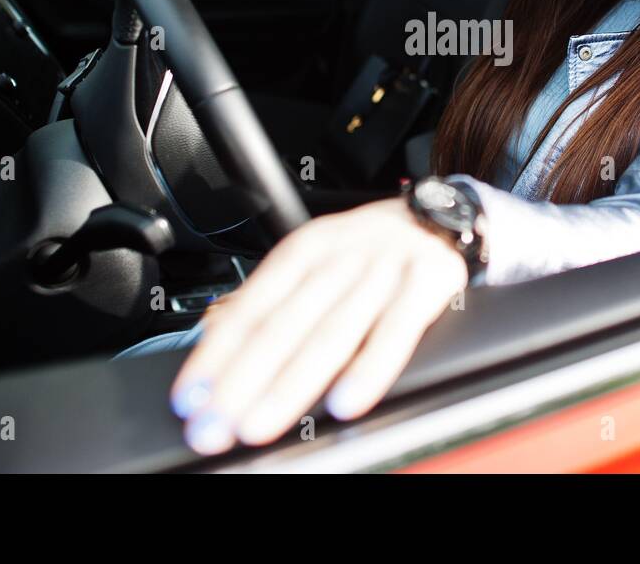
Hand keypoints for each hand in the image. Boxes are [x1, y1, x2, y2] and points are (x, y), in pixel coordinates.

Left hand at [169, 196, 468, 453]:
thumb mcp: (321, 259)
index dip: (216, 356)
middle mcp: (341, 255)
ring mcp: (386, 267)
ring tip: (259, 423)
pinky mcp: (430, 280)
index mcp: (306, 249)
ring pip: (332, 333)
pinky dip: (369, 368)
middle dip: (241, 381)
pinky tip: (344, 401)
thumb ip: (279, 301)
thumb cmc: (375, 251)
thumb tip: (218, 352)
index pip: (250, 308)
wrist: (448, 215)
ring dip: (290, 384)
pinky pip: (397, 331)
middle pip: (283, 325)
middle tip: (213, 425)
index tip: (191, 398)